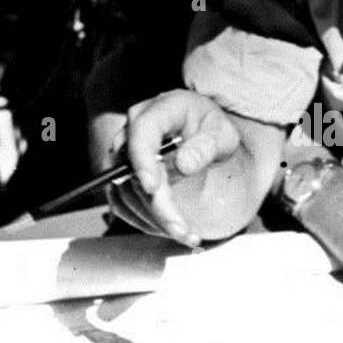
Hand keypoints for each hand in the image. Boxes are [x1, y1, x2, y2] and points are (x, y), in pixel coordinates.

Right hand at [107, 90, 241, 246]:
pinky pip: (120, 201)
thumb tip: (183, 164)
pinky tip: (168, 227)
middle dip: (155, 204)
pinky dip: (142, 219)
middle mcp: (134, 128)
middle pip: (131, 168)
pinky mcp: (121, 173)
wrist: (204, 137)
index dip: (143, 161)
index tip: (153, 189)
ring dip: (151, 217)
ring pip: (123, 190)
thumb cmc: (212, 131)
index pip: (142, 131)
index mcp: (160, 109)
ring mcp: (124, 151)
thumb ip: (206, 146)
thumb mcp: (222, 134)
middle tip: (181, 229)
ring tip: (184, 233)